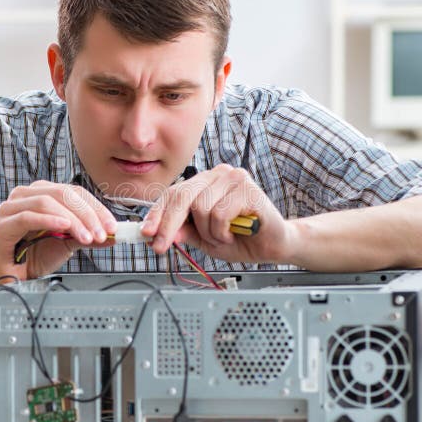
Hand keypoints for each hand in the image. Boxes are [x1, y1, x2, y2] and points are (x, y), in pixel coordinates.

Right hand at [0, 181, 116, 283]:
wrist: (9, 278)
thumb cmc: (34, 256)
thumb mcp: (68, 243)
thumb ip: (88, 235)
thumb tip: (115, 235)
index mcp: (43, 193)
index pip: (75, 192)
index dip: (97, 207)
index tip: (112, 226)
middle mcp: (26, 194)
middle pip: (64, 193)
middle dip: (88, 214)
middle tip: (102, 233)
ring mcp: (12, 207)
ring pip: (48, 202)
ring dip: (73, 220)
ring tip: (86, 237)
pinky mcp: (2, 224)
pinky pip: (28, 216)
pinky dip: (49, 220)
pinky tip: (64, 227)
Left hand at [140, 165, 294, 264]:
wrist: (275, 245)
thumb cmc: (242, 238)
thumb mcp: (205, 239)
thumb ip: (184, 231)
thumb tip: (157, 231)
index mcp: (206, 182)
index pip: (173, 193)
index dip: (157, 214)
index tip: (146, 233)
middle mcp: (219, 174)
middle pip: (182, 196)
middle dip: (168, 225)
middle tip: (161, 247)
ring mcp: (234, 178)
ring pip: (200, 208)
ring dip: (209, 233)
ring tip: (224, 237)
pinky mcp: (248, 188)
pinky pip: (219, 214)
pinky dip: (223, 232)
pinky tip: (236, 233)